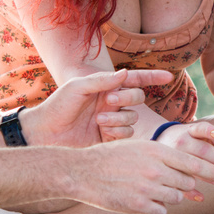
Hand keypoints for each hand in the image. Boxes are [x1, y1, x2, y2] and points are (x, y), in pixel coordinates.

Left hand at [22, 69, 173, 146]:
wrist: (44, 134)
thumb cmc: (57, 106)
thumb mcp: (77, 86)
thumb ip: (102, 80)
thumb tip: (126, 73)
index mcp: (106, 88)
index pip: (135, 80)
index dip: (153, 77)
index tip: (169, 77)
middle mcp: (112, 104)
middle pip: (137, 98)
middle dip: (127, 98)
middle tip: (109, 101)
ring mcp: (112, 121)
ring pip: (133, 117)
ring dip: (120, 118)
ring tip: (100, 121)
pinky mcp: (110, 140)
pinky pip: (127, 134)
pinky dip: (119, 131)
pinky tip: (103, 131)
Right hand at [68, 134, 213, 213]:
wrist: (83, 170)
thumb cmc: (113, 156)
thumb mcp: (141, 147)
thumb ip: (166, 158)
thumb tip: (190, 170)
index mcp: (159, 150)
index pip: (195, 162)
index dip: (213, 171)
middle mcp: (157, 169)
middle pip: (187, 183)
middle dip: (185, 186)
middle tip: (173, 186)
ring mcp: (148, 188)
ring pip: (176, 198)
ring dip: (169, 197)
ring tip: (152, 191)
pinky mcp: (138, 205)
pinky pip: (161, 211)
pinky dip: (156, 208)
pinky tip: (143, 201)